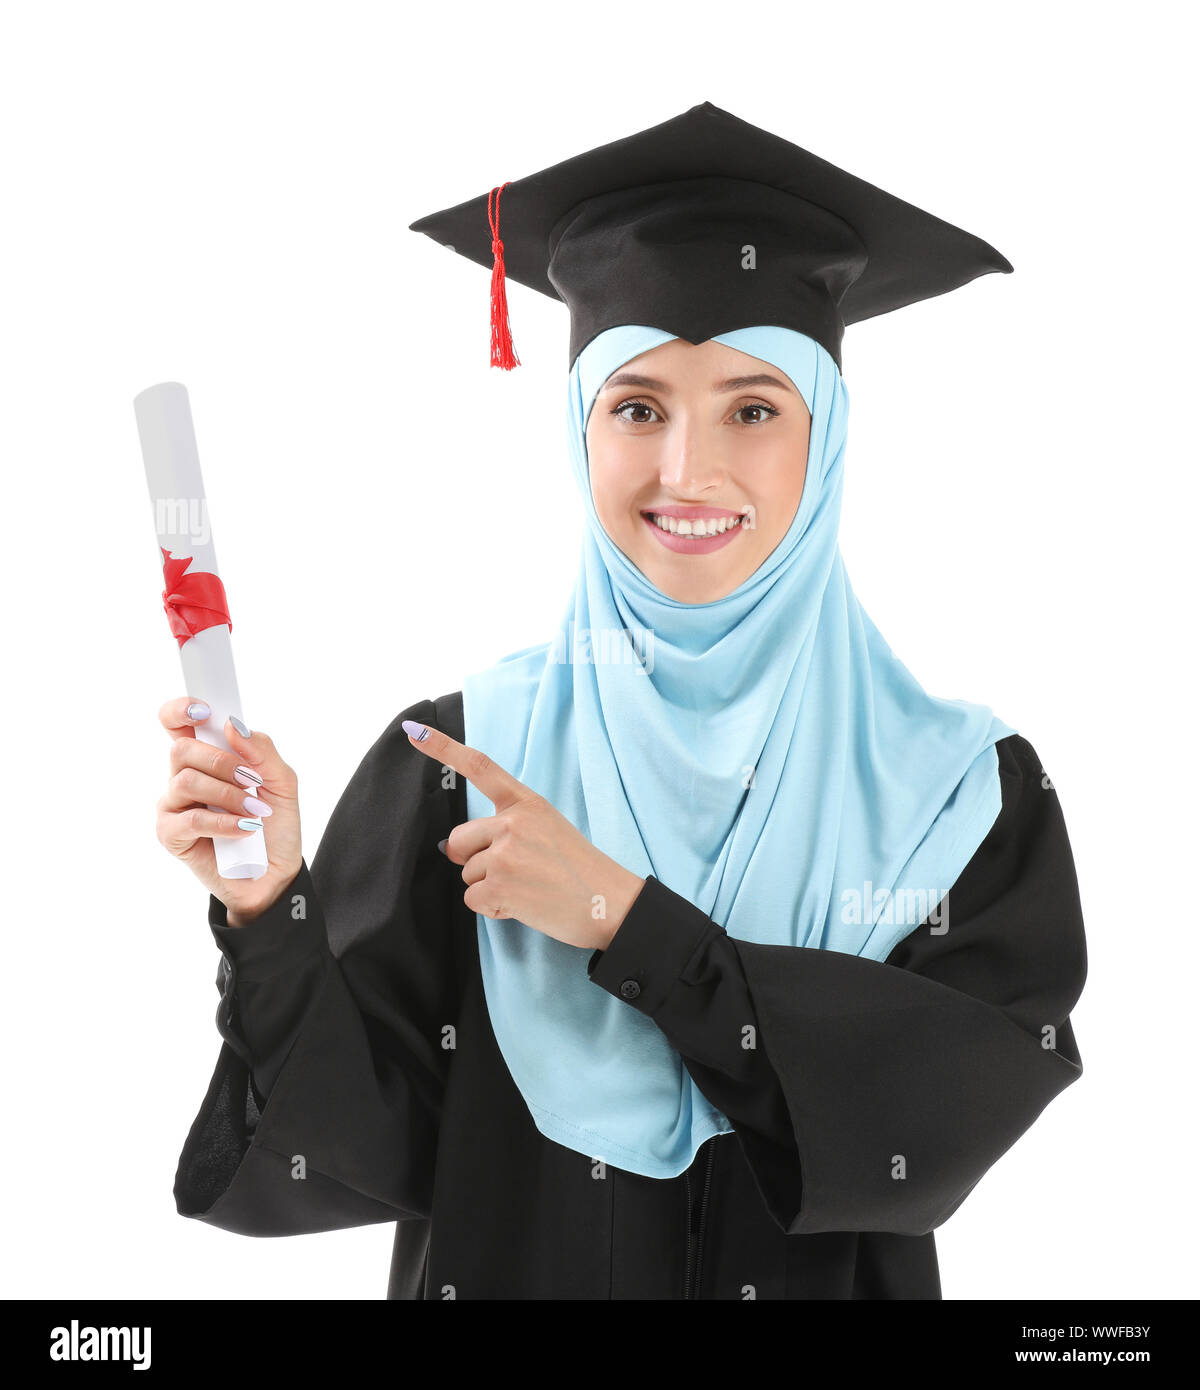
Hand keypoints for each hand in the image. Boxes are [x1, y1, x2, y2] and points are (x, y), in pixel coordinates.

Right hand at [155, 695, 302, 924]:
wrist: (274, 872)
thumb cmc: (274, 824)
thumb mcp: (281, 783)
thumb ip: (261, 751)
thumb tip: (233, 725)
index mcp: (206, 756)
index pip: (176, 722)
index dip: (181, 709)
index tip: (203, 710)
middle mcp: (183, 776)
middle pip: (182, 749)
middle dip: (222, 762)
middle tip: (251, 781)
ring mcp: (173, 805)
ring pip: (185, 781)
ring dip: (227, 794)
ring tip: (254, 811)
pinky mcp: (171, 835)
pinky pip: (189, 819)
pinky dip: (223, 822)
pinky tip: (244, 830)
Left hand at [402, 719, 644, 950]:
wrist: (608, 903)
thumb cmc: (579, 871)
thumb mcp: (548, 829)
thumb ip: (506, 828)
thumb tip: (450, 848)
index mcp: (527, 803)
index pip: (480, 767)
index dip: (443, 748)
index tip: (414, 731)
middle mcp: (513, 822)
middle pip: (458, 840)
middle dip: (474, 861)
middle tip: (513, 872)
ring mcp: (505, 853)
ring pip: (467, 874)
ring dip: (490, 887)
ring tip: (528, 889)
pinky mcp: (501, 885)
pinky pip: (472, 899)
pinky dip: (493, 908)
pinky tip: (523, 904)